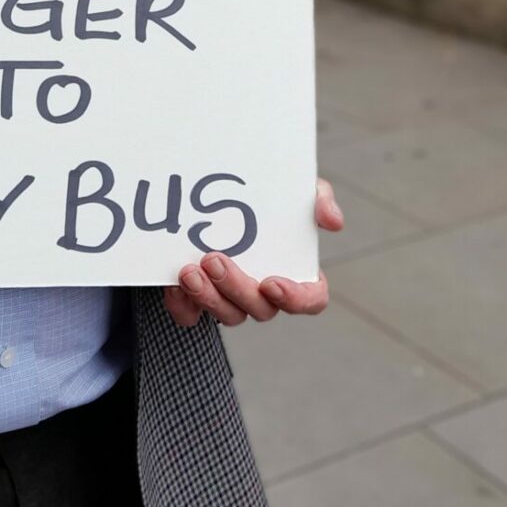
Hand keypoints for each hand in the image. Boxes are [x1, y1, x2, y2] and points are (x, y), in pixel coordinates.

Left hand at [164, 177, 342, 329]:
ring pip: (227, 315)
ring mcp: (232, 298)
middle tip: (214, 259)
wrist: (214, 192)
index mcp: (296, 272)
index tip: (272, 283)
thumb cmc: (268, 196)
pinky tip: (173, 283)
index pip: (310, 300)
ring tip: (188, 271)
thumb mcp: (296, 189)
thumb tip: (332, 221)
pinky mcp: (200, 299)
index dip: (295, 299)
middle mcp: (265, 293)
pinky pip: (192, 316)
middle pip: (261, 310)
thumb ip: (318, 199)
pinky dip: (182, 305)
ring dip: (208, 297)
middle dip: (236, 288)